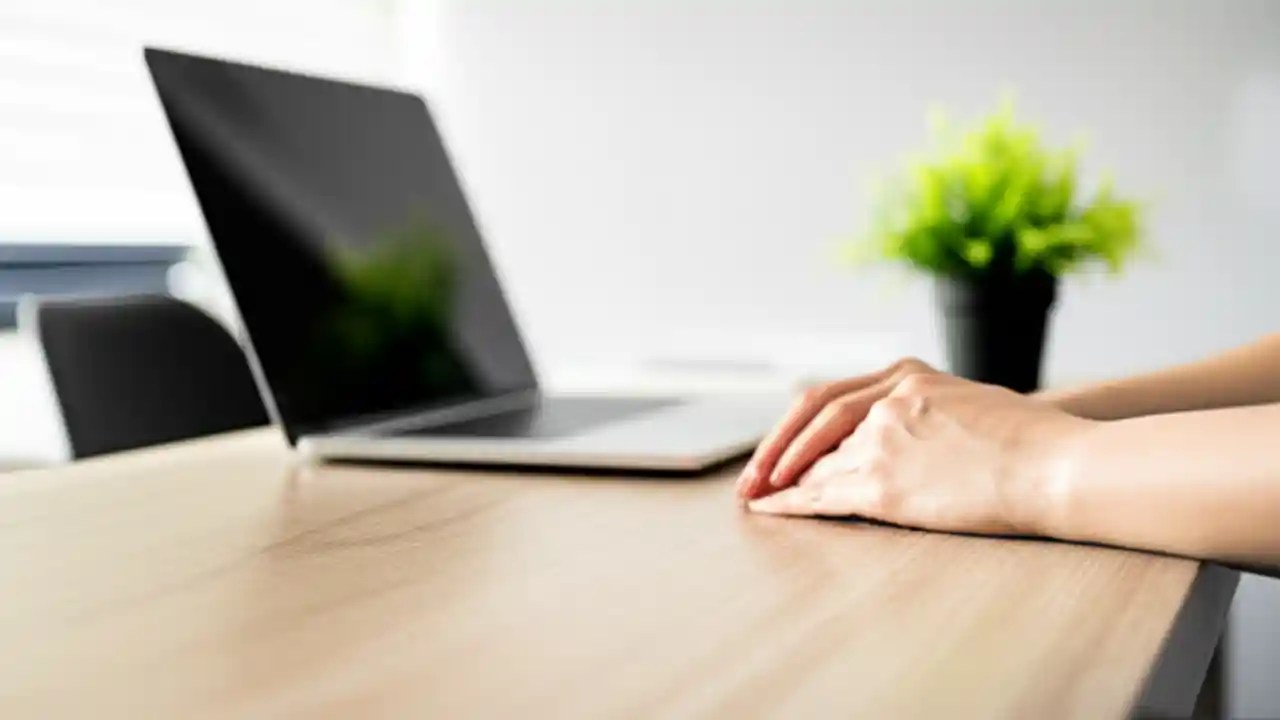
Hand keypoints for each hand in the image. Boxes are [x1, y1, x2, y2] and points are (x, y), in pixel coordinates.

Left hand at [745, 372, 1094, 535]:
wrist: (1054, 464)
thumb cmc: (1031, 438)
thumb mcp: (969, 399)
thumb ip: (928, 406)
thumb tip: (913, 425)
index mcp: (906, 374)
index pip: (834, 397)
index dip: (800, 423)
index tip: (782, 441)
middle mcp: (885, 401)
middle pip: (812, 423)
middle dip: (777, 450)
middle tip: (753, 472)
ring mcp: (881, 441)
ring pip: (816, 463)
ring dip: (780, 480)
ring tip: (754, 494)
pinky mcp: (883, 484)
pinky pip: (821, 494)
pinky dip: (789, 503)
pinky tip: (768, 508)